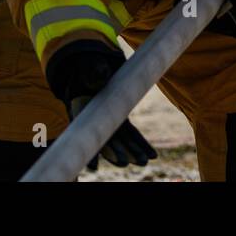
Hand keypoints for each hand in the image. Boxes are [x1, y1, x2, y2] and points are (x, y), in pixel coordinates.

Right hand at [46, 42, 156, 169]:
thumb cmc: (90, 68)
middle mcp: (96, 121)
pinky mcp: (121, 121)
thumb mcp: (91, 68)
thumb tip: (101, 75)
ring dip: (131, 152)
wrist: (96, 69)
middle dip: (115, 153)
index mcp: (83, 112)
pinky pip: (132, 134)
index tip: (93, 167)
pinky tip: (152, 154)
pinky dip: (140, 144)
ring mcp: (109, 122)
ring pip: (122, 141)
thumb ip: (95, 72)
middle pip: (106, 141)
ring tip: (143, 161)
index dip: (91, 150)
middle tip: (124, 163)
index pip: (86, 135)